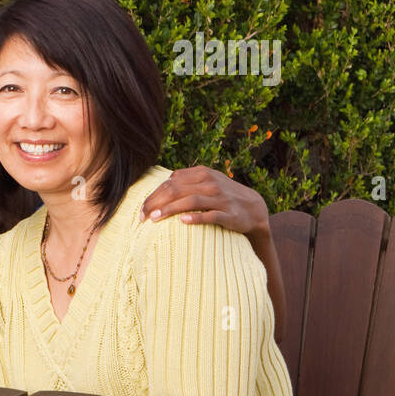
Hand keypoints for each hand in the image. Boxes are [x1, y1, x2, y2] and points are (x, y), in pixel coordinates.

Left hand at [139, 166, 269, 237]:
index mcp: (202, 173)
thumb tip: (163, 181)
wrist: (254, 208)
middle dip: (156, 203)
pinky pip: (211, 216)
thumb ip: (186, 180)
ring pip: (191, 201)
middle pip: (176, 190)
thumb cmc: (223, 195)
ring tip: (155, 219)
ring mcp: (220, 199)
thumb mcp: (207, 181)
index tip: (141, 209)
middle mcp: (210, 183)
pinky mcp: (229, 214)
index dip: (153, 195)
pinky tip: (183, 222)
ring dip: (170, 209)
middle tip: (142, 217)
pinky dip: (196, 218)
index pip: (170, 182)